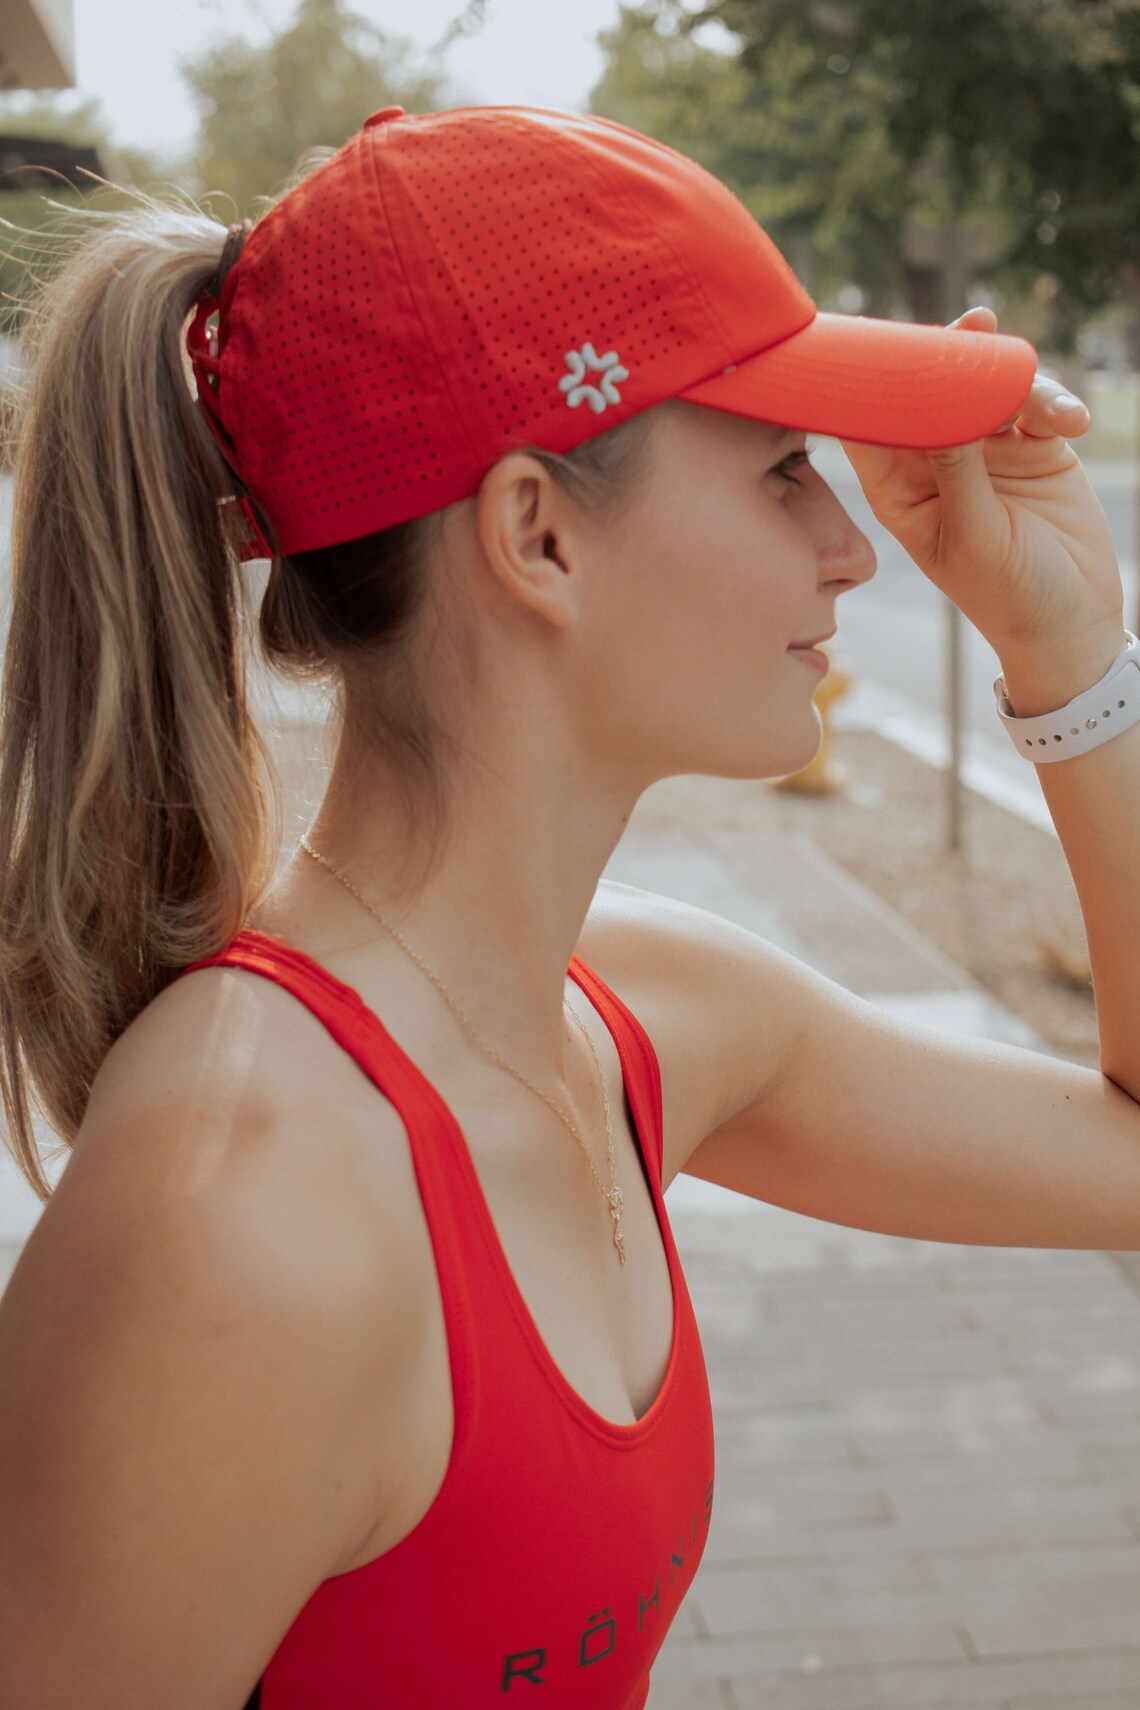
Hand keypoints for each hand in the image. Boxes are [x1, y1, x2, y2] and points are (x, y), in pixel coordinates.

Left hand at [838, 306, 1125, 664]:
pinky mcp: (1034, 448)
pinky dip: (1056, 405)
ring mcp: (986, 453)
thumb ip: (957, 470)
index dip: (874, 381)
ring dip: (1019, 384)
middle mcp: (936, 464)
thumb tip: (939, 401)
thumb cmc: (1008, 596)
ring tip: (1050, 412)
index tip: (885, 341)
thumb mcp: (976, 535)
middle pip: (932, 391)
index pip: (872, 426)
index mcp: (900, 490)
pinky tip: (1074, 424)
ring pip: (990, 387)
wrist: (1072, 622)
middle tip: (977, 324)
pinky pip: (1038, 404)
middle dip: (952, 355)